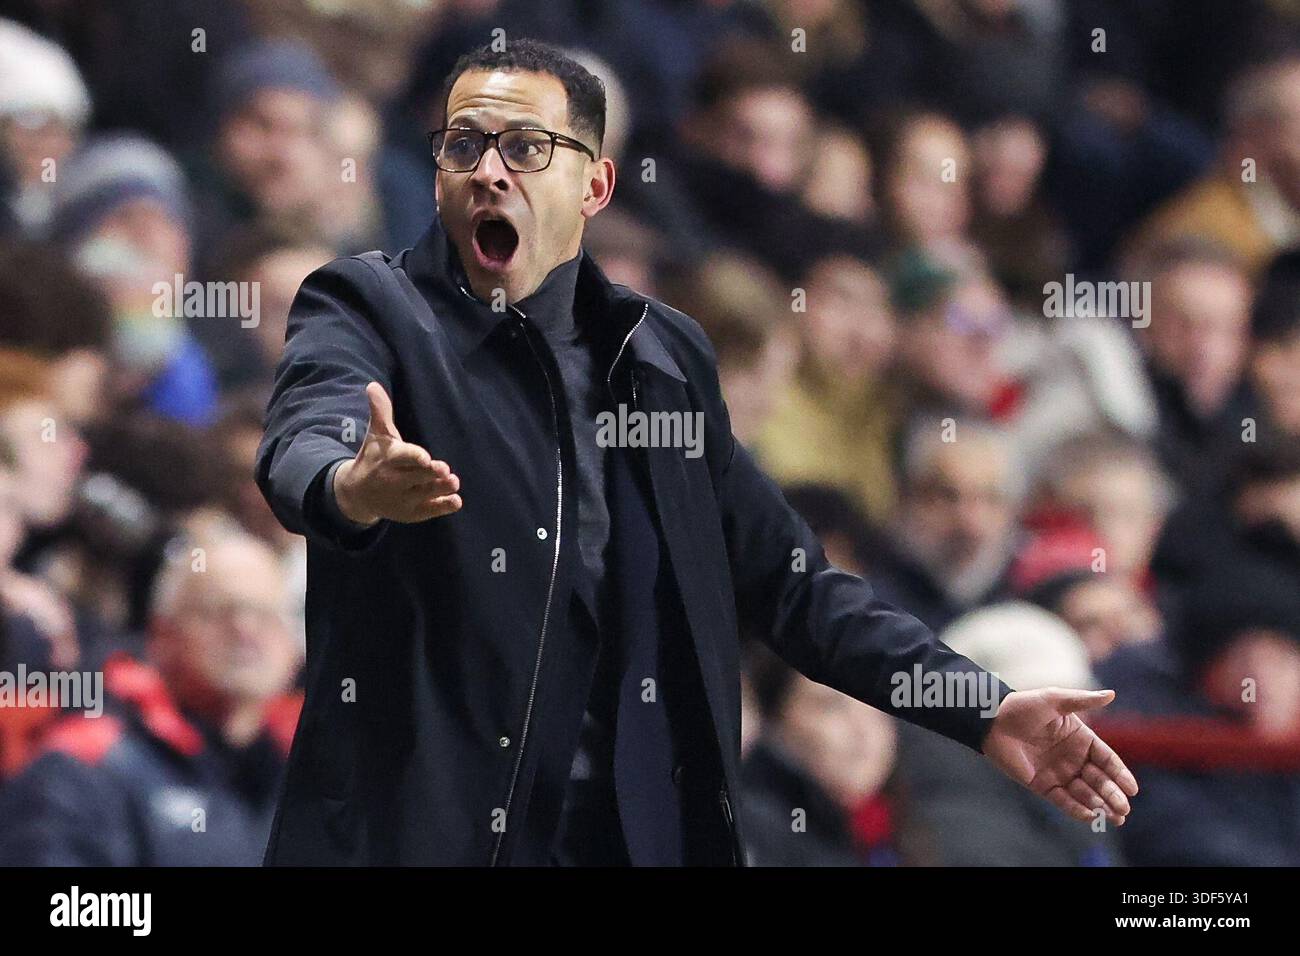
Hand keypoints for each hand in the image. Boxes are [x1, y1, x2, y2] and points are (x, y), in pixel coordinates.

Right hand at [333, 382, 461, 524]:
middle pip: (416, 476)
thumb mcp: (376, 435)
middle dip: (430, 474)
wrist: (357, 494)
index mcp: (388, 459)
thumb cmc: (373, 458)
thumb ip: (381, 412)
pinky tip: (455, 501)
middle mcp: (395, 480)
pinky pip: (428, 511)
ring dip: (439, 489)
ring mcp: (403, 498)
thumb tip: (372, 385)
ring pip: (425, 494)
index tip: (426, 457)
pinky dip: (442, 507)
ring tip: (454, 483)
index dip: (414, 457)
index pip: (402, 457)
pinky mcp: (411, 512)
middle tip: (445, 469)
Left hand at [983, 688, 1137, 825]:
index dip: (1120, 774)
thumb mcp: (1055, 700)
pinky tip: (1089, 816)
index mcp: (1081, 739)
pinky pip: (1063, 800)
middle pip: (1099, 780)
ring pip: (1084, 793)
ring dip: (1099, 806)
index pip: (1107, 760)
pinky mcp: (1042, 785)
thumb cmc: (1024, 706)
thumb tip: (1111, 694)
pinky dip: (1076, 809)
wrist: (992, 720)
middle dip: (1113, 796)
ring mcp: (1059, 773)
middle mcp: (1073, 758)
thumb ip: (1083, 701)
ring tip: (1114, 817)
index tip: (1133, 789)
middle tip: (1124, 810)